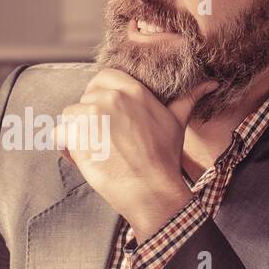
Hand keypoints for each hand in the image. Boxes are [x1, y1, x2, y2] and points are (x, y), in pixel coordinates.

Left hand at [59, 69, 216, 238]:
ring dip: (76, 133)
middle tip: (103, 139)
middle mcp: (110, 98)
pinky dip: (65, 148)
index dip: (100, 96)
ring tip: (95, 151)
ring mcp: (92, 115)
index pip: (103, 78)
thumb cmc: (164, 159)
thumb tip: (209, 83)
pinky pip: (59, 135)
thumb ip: (187, 98)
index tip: (106, 116)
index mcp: (132, 90)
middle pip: (84, 98)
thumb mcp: (176, 122)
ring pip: (70, 116)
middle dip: (88, 118)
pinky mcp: (77, 135)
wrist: (152, 190)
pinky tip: (83, 159)